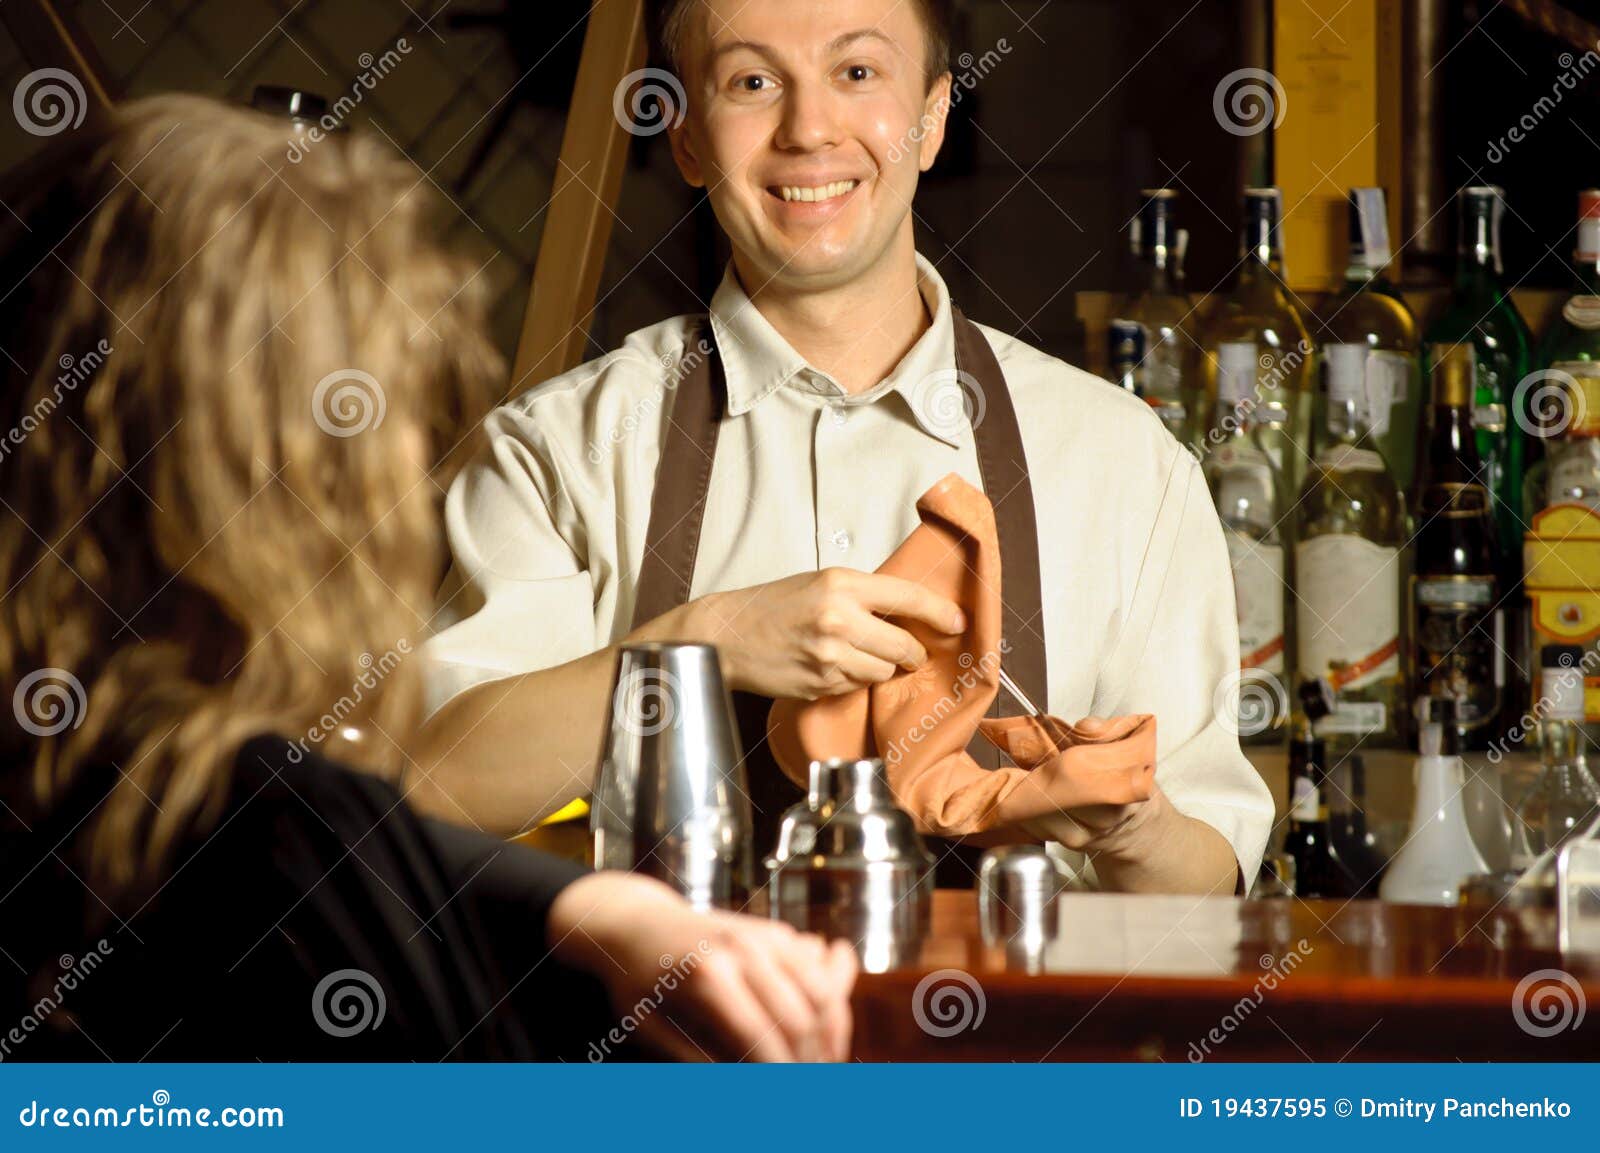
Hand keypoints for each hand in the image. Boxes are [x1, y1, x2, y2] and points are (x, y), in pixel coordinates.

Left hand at [547, 872, 857, 1061]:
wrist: (638, 921)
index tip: (785, 1101)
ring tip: (824, 1070)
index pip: (759, 1037)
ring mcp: (762, 934)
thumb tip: (742, 1087)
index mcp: (707, 974)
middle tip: (810, 1091)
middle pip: (799, 1017)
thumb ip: (693, 1061)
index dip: (777, 1075)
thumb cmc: (638, 984)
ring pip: (822, 992)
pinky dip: (832, 1009)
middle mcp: (741, 948)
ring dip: (830, 1038)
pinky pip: (820, 972)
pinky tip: (827, 1040)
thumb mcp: (649, 1028)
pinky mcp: (776, 931)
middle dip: (809, 1062)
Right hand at [654, 568, 964, 699]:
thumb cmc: (771, 605)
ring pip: (884, 672)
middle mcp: (839, 619)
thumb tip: (910, 613)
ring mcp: (830, 656)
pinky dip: (854, 679)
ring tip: (855, 654)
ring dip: (881, 667)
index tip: (958, 622)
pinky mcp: (821, 684)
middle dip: (913, 653)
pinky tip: (832, 665)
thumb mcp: (819, 582)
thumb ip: (863, 594)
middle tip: (910, 650)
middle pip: (905, 647)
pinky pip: (858, 686)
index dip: (941, 613)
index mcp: (842, 584)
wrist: (726, 635)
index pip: (909, 598)